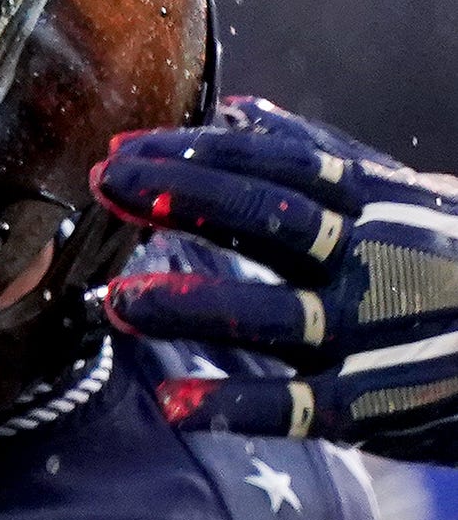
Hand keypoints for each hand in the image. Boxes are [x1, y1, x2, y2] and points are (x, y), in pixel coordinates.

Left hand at [96, 98, 457, 453]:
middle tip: (106, 186)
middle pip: (268, 221)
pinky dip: (235, 406)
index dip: (198, 157)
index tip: (123, 150)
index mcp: (381, 205)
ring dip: (192, 303)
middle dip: (182, 199)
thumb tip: (246, 112)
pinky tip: (172, 404)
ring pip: (272, 314)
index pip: (281, 168)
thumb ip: (329, 159)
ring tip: (118, 299)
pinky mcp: (374, 405)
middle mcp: (374, 260)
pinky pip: (296, 407)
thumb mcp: (414, 197)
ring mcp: (373, 333)